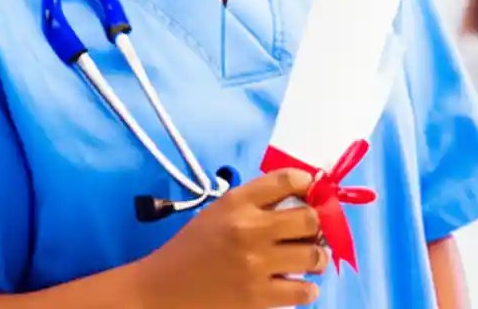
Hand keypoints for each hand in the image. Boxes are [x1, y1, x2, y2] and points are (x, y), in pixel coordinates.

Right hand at [134, 169, 328, 308]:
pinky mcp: (256, 298)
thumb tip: (305, 194)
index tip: (312, 195)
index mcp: (237, 203)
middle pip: (310, 218)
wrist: (160, 289)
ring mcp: (254, 265)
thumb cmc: (194, 246)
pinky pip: (303, 291)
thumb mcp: (220, 211)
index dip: (310, 185)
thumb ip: (258, 200)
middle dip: (317, 226)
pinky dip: (307, 289)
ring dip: (318, 258)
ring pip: (314, 256)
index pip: (288, 180)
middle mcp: (249, 229)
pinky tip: (298, 285)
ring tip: (309, 261)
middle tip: (311, 234)